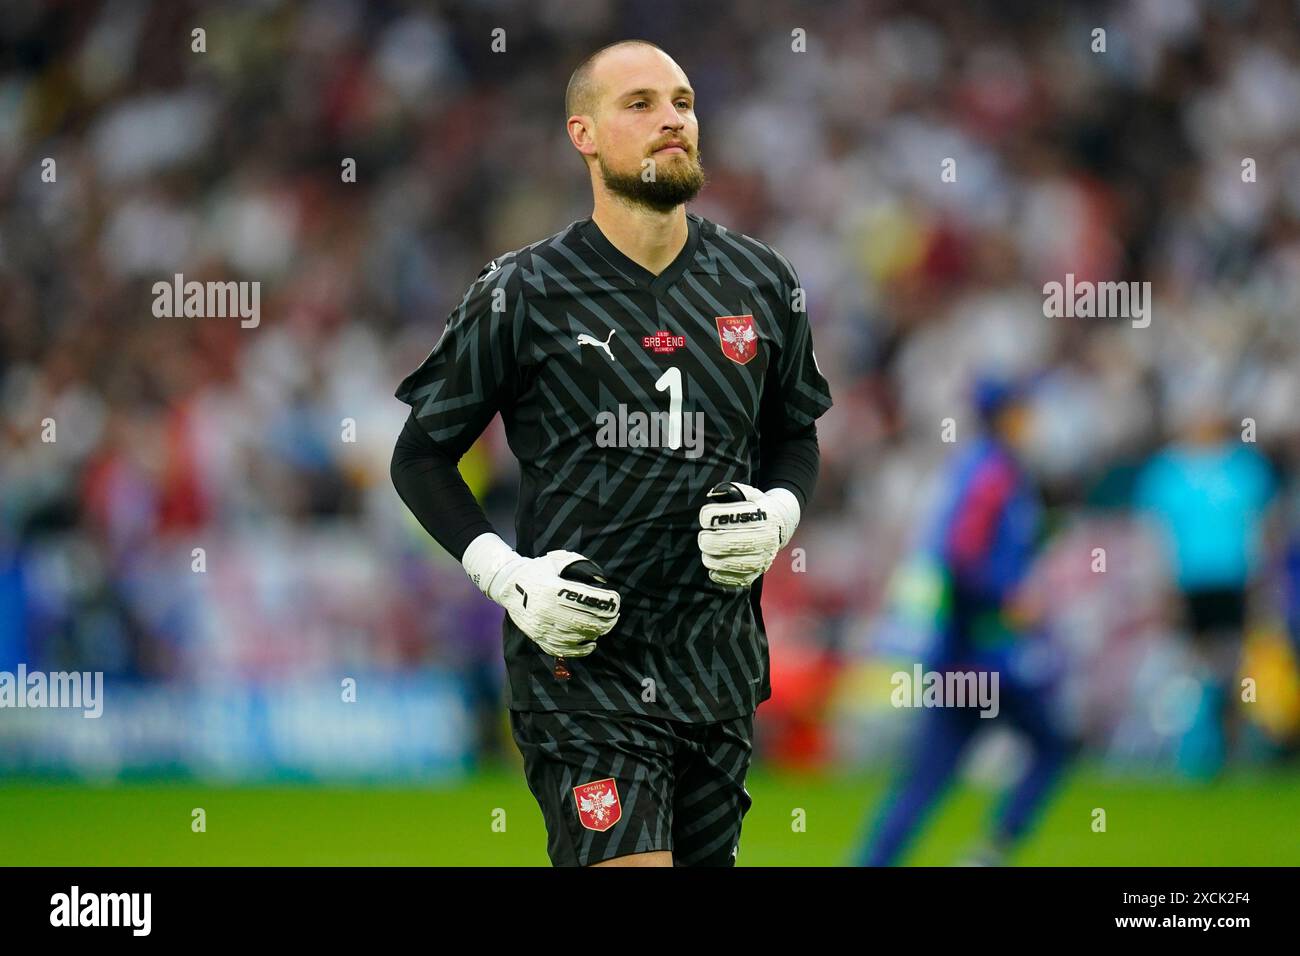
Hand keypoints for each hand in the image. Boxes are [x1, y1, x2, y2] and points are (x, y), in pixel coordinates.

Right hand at [462, 535, 620, 656]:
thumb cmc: (537, 570)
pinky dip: (581, 650)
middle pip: (587, 621)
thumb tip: (601, 580)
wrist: (508, 585)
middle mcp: (547, 610)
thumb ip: (580, 565)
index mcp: (552, 589)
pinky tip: (591, 643)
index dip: (607, 602)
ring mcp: (542, 627)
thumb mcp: (557, 560)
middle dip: (607, 620)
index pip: (588, 600)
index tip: (615, 600)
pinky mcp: (538, 638)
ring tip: (604, 625)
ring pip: (578, 637)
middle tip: (614, 615)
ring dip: (596, 633)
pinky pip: (564, 649)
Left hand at [697, 482, 799, 588]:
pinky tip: (713, 568)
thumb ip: (732, 491)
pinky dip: (722, 575)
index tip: (705, 517)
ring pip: (733, 563)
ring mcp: (764, 557)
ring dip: (714, 559)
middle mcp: (766, 537)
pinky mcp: (758, 571)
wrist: (780, 524)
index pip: (734, 517)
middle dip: (711, 541)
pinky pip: (737, 578)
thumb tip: (713, 494)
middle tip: (703, 538)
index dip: (714, 518)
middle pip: (731, 543)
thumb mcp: (750, 494)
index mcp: (763, 515)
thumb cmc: (758, 507)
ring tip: (706, 553)